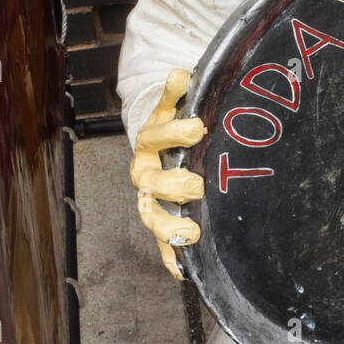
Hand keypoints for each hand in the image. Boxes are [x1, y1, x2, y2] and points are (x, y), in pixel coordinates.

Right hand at [130, 69, 206, 278]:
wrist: (156, 148)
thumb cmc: (173, 127)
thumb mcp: (173, 107)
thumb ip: (176, 92)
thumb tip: (180, 72)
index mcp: (148, 141)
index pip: (155, 135)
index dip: (175, 131)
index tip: (199, 126)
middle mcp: (145, 173)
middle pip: (151, 182)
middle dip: (173, 184)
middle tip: (196, 184)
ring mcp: (151, 200)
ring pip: (151, 217)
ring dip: (169, 227)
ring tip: (191, 233)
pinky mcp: (161, 221)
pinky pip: (161, 245)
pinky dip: (169, 258)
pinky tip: (183, 271)